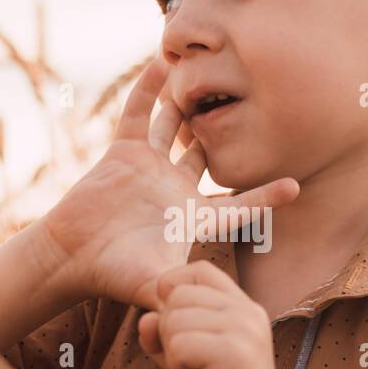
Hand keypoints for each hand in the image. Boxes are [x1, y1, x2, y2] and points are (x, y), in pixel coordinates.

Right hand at [40, 54, 299, 310]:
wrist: (71, 257)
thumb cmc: (115, 274)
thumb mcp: (158, 285)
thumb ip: (186, 291)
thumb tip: (215, 306)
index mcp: (193, 220)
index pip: (239, 207)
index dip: (266, 197)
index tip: (296, 185)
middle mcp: (176, 189)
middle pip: (211, 157)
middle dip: (230, 136)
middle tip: (256, 106)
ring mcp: (150, 168)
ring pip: (177, 128)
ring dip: (191, 105)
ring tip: (208, 75)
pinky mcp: (122, 153)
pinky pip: (138, 113)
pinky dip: (148, 89)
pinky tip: (162, 62)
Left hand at [137, 261, 290, 368]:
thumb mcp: (185, 359)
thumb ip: (164, 333)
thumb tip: (145, 317)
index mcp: (243, 307)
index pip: (197, 271)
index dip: (173, 292)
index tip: (177, 329)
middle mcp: (248, 312)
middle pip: (177, 295)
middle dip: (169, 332)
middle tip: (194, 364)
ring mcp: (244, 331)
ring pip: (173, 319)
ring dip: (174, 354)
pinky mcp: (235, 355)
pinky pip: (179, 345)